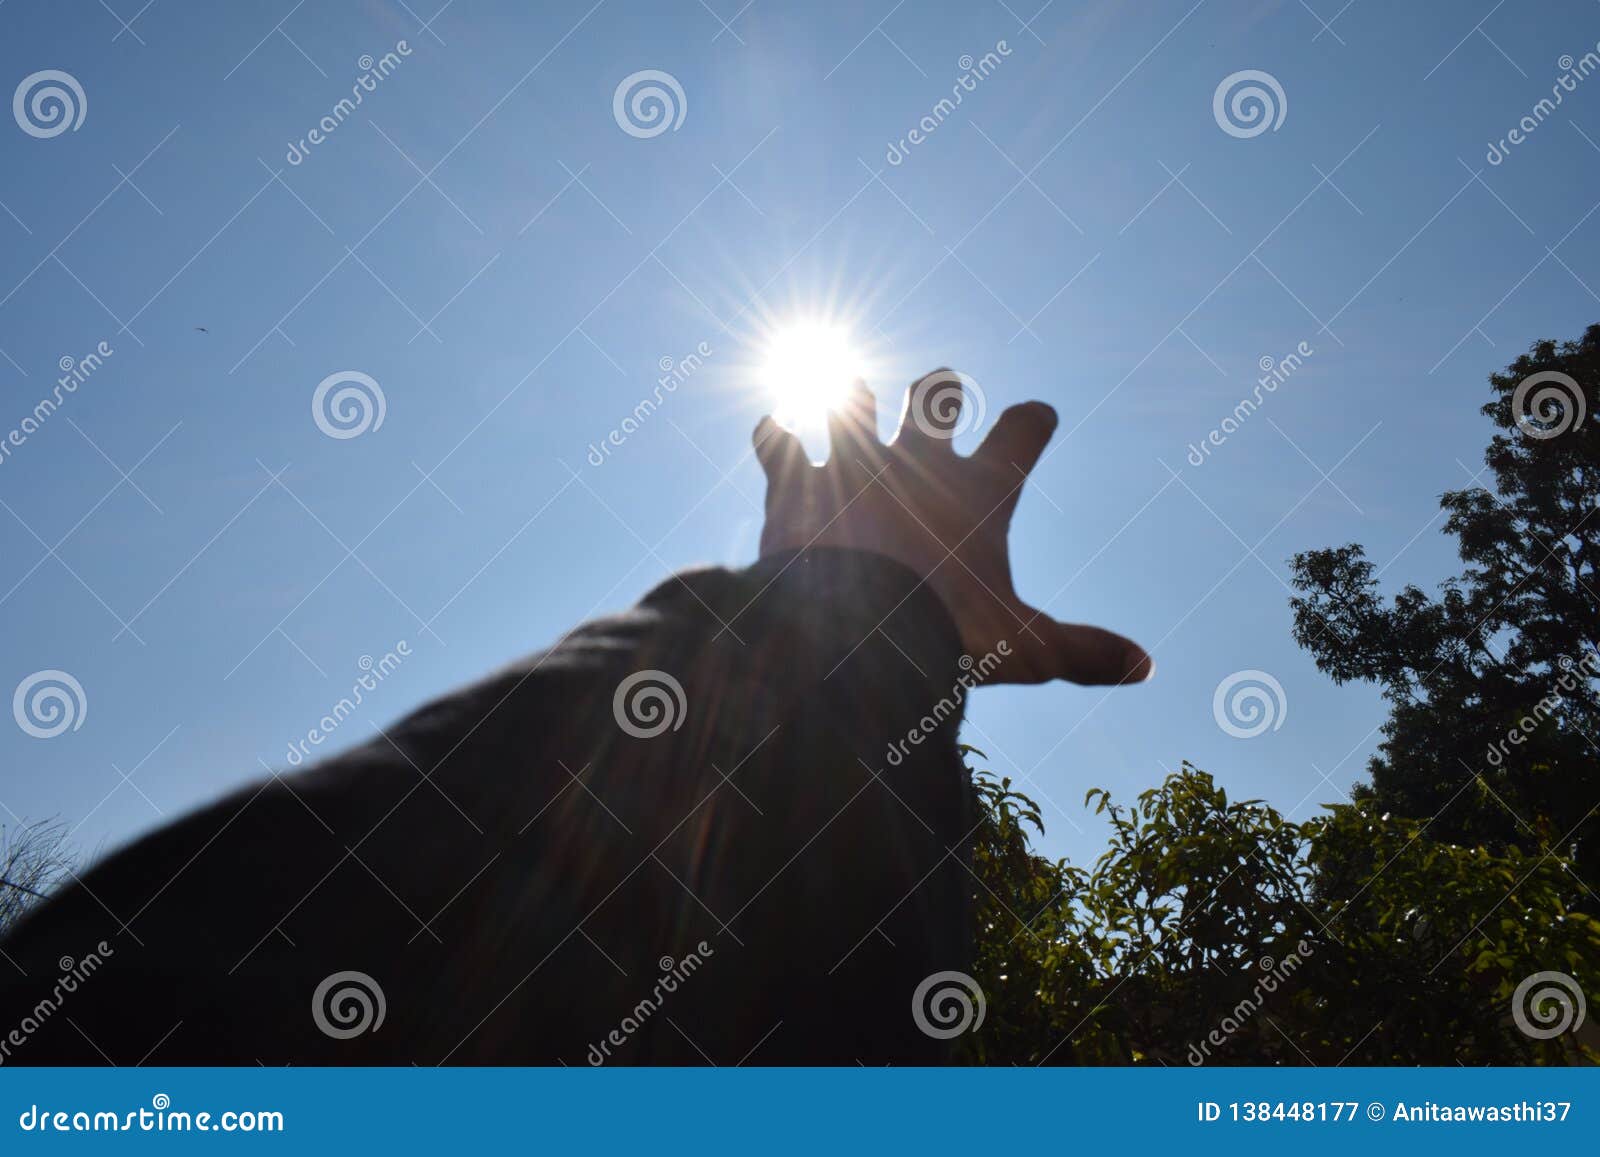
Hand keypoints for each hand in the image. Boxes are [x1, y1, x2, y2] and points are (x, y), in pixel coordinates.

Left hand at [753, 370, 1152, 686]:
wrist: (851, 629)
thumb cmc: (946, 634)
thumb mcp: (1027, 650)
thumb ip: (1084, 653)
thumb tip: (1146, 668)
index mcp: (978, 493)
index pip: (1020, 435)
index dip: (1031, 422)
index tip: (1039, 414)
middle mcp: (915, 463)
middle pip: (933, 397)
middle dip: (937, 393)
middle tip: (937, 391)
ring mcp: (851, 464)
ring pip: (852, 401)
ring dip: (852, 399)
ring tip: (851, 394)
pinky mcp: (792, 480)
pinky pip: (775, 437)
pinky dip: (772, 434)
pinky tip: (770, 430)